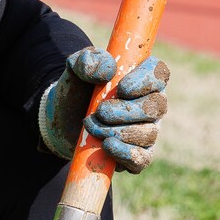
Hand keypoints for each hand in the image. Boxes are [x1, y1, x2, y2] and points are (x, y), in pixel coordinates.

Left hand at [39, 48, 168, 172]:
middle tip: (98, 112)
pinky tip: (107, 146)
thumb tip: (107, 69)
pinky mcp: (136, 155)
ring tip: (91, 127)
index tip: (121, 89)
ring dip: (116, 131)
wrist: (60, 121)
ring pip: (148, 134)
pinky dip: (126, 154)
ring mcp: (146, 131)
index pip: (159, 74)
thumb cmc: (75, 90)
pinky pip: (143, 159)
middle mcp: (150, 104)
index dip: (146, 81)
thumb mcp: (74, 69)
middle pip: (155, 107)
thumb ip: (87, 60)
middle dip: (124, 112)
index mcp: (141, 78)